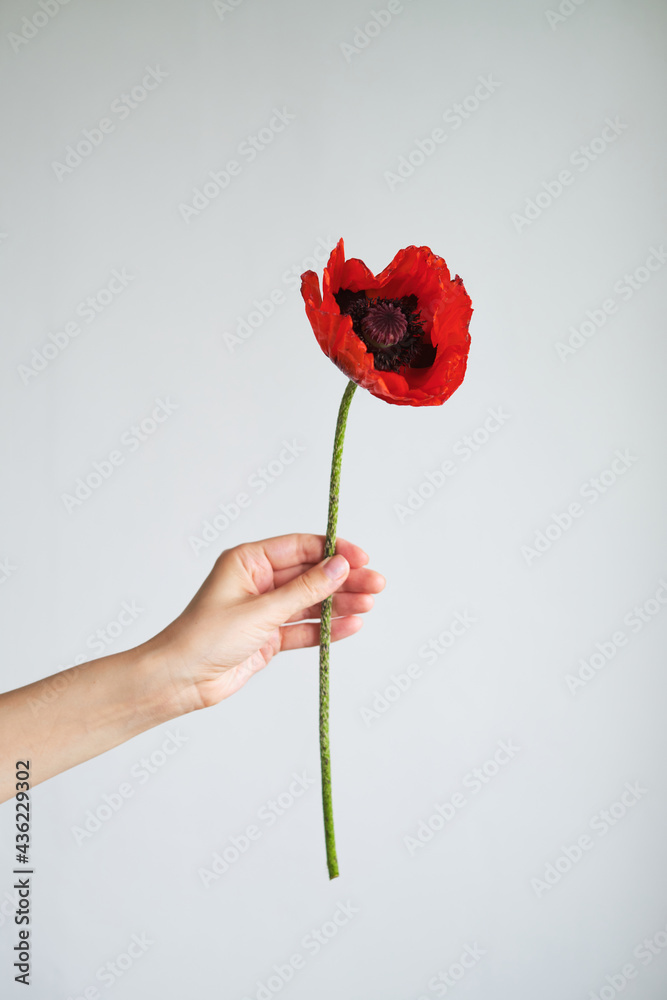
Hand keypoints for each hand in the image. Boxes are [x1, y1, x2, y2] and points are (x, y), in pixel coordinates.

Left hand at [149, 533, 385, 707]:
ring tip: (368, 605)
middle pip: (311, 575)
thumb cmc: (205, 638)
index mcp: (249, 561)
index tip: (361, 559)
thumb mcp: (260, 611)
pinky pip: (304, 628)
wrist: (180, 681)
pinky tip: (350, 624)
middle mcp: (258, 582)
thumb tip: (338, 567)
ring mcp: (265, 610)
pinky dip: (327, 628)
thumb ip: (303, 591)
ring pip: (311, 601)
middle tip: (375, 585)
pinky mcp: (268, 637)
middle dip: (343, 580)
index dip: (333, 552)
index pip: (300, 548)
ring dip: (339, 603)